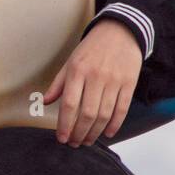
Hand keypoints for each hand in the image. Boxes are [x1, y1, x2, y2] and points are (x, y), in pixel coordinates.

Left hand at [43, 19, 142, 145]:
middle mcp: (96, 77)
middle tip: (74, 143)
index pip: (70, 104)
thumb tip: (45, 102)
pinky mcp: (129, 82)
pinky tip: (108, 133)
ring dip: (95, 132)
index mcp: (78, 71)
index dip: (65, 125)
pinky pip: (122, 109)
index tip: (62, 138)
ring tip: (87, 140)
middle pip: (87, 114)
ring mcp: (114, 80)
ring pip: (105, 114)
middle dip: (79, 133)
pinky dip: (115, 124)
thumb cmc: (91, 49)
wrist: (120, 31)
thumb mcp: (71, 62)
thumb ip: (58, 84)